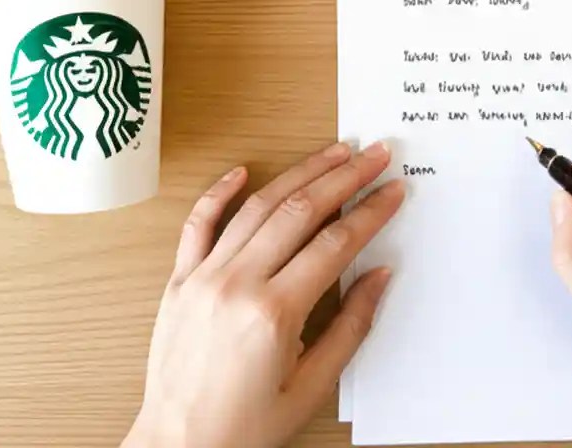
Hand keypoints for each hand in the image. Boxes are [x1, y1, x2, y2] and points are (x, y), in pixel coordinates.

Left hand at [123, 141, 401, 447]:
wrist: (178, 446)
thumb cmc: (244, 427)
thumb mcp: (312, 386)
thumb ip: (351, 326)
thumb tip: (379, 276)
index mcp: (274, 313)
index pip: (336, 243)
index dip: (371, 212)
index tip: (393, 192)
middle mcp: (236, 284)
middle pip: (301, 210)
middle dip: (345, 177)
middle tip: (374, 155)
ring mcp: (203, 278)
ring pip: (257, 206)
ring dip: (299, 173)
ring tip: (331, 153)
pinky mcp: (178, 282)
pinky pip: (199, 224)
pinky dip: (219, 193)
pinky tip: (242, 171)